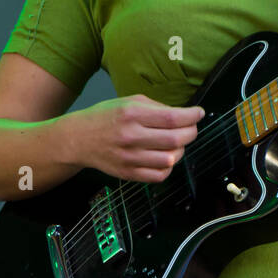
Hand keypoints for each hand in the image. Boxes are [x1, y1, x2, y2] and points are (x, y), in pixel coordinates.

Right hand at [70, 95, 203, 182]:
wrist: (78, 139)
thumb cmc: (106, 117)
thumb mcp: (129, 102)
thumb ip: (157, 107)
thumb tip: (183, 115)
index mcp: (132, 114)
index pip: (172, 118)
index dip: (192, 116)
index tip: (199, 113)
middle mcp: (130, 136)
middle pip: (174, 139)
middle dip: (191, 132)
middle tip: (192, 128)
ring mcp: (129, 158)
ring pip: (170, 159)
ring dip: (181, 150)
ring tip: (177, 142)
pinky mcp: (127, 173)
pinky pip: (159, 175)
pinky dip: (169, 167)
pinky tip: (166, 157)